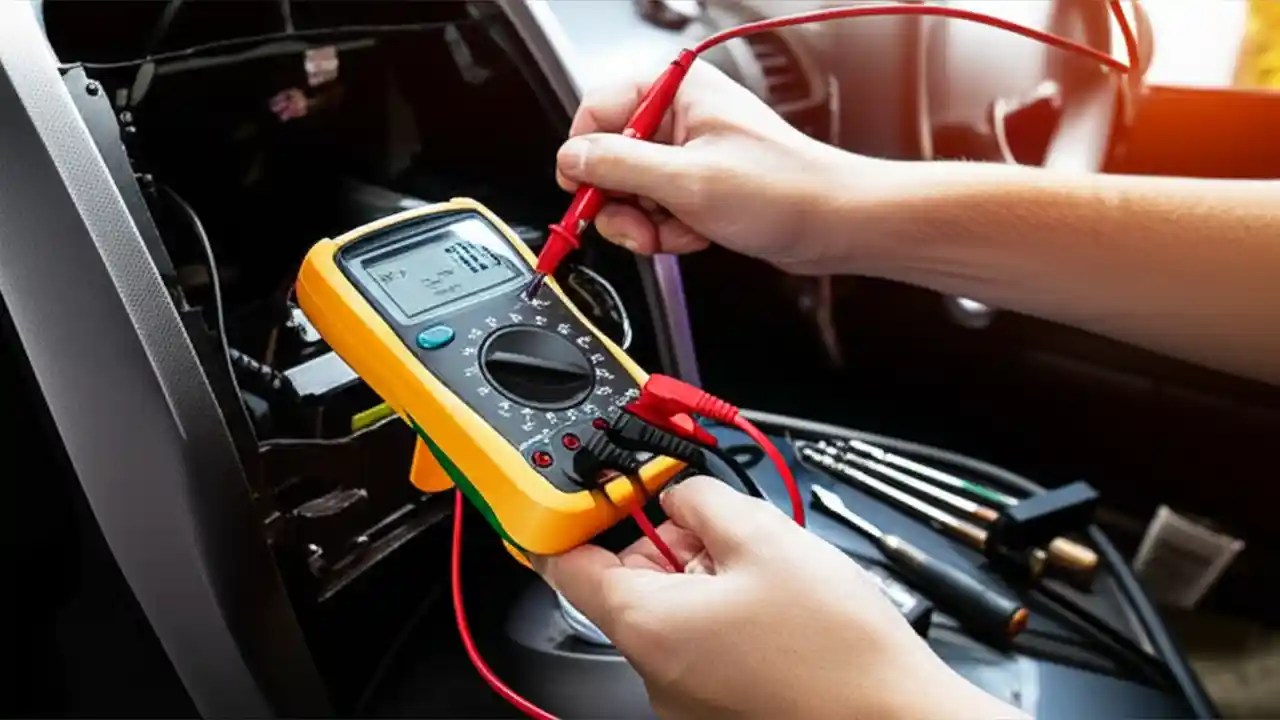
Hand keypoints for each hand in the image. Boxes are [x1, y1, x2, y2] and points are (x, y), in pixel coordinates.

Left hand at [535, 477, 1024, 719]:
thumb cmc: (838, 648)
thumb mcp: (765, 536)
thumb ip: (704, 500)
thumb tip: (680, 491)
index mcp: (648, 625)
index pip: (568, 565)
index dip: (578, 517)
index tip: (596, 490)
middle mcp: (654, 673)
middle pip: (632, 585)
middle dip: (672, 545)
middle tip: (727, 530)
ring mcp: (685, 701)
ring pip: (673, 615)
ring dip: (706, 582)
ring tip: (770, 579)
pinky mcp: (717, 712)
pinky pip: (702, 650)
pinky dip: (725, 621)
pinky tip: (777, 614)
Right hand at [556, 62, 879, 274]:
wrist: (833, 224)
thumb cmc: (783, 190)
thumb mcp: (687, 180)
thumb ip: (619, 167)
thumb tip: (572, 160)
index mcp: (678, 89)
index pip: (597, 111)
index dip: (585, 157)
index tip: (583, 193)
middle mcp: (681, 115)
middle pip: (610, 157)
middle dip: (620, 201)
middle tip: (637, 225)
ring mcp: (689, 152)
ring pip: (631, 191)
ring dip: (646, 222)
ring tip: (675, 231)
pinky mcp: (698, 184)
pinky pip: (657, 209)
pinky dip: (668, 230)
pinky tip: (695, 234)